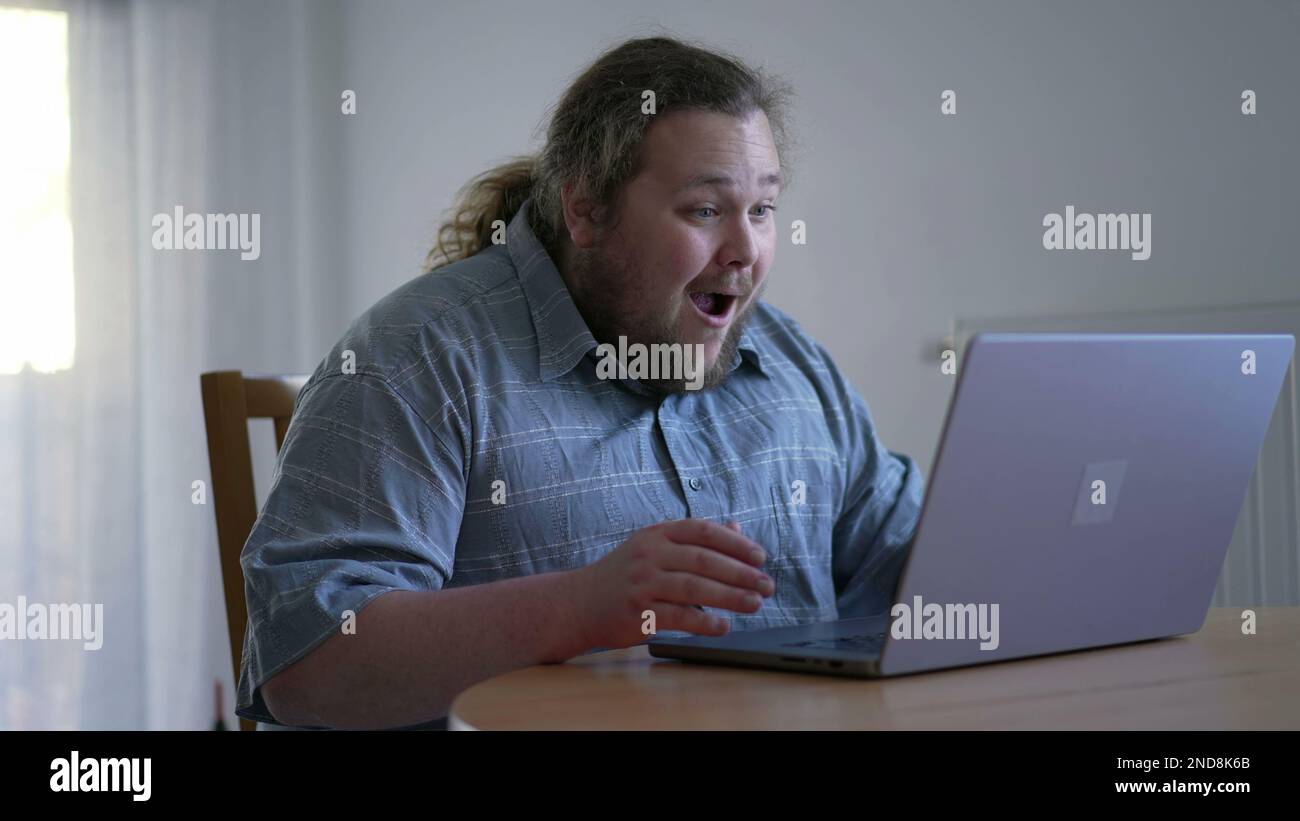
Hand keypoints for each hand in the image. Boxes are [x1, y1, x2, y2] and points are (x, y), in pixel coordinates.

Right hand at [571, 518, 773, 648]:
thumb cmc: (625, 576)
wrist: (579, 603)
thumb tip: (738, 531)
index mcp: (657, 534)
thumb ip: (695, 541)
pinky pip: (679, 616)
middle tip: (767, 585)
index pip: (702, 531)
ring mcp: (642, 583)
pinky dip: (705, 622)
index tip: (760, 557)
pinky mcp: (638, 612)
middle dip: (741, 573)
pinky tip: (724, 626)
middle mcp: (649, 554)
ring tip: (755, 604)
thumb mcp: (655, 549)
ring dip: (731, 597)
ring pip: (695, 588)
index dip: (735, 543)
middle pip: (704, 560)